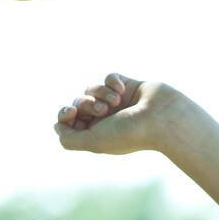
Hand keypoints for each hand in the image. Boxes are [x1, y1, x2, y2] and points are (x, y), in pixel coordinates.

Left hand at [53, 75, 184, 154]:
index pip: (69, 122)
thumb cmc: (130, 133)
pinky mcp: (127, 86)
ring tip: (115, 102)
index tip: (71, 113)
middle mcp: (105, 120)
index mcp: (96, 136)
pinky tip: (123, 90)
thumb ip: (69, 139)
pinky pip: (109, 77)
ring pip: (92, 88)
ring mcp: (116, 103)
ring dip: (100, 93)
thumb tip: (56, 126)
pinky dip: (112, 82)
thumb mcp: (93, 142)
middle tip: (102, 111)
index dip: (65, 115)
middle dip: (85, 104)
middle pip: (78, 104)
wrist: (162, 118)